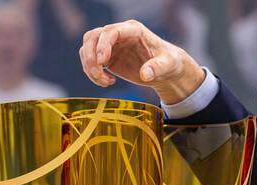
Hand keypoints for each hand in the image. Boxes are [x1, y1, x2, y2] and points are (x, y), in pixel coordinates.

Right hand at [78, 20, 205, 104]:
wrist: (166, 70)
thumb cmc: (169, 63)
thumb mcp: (168, 65)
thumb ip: (157, 68)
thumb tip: (145, 74)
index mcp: (133, 30)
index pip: (111, 31)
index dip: (103, 45)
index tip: (103, 62)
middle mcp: (119, 34)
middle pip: (92, 37)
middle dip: (90, 57)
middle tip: (99, 75)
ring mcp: (111, 45)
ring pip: (87, 48)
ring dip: (89, 67)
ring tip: (104, 82)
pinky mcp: (108, 57)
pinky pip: (91, 61)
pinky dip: (93, 74)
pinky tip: (108, 82)